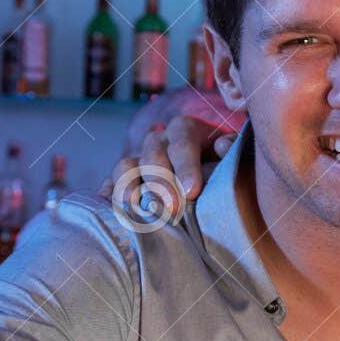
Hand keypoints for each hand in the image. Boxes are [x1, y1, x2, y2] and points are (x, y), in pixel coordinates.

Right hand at [99, 113, 239, 208]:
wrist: (210, 178)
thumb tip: (222, 146)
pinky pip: (109, 183)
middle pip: (152, 153)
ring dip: (128, 185)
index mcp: (186, 130)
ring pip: (126, 165)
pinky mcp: (124, 180)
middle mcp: (159, 141)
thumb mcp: (232, 157)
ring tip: (133, 207)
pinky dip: (107, 194)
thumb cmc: (223, 170)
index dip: (185, 164)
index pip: (182, 139)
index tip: (192, 191)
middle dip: (159, 180)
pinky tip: (106, 210)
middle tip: (169, 206)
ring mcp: (138, 160)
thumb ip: (231, 150)